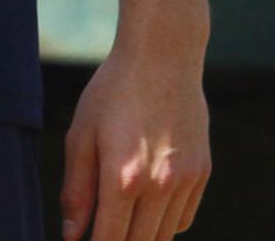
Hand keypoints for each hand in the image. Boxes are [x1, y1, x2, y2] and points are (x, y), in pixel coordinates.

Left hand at [60, 44, 209, 240]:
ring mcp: (185, 181)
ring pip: (164, 237)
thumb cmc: (114, 90)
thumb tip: (72, 236)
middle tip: (103, 227)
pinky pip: (183, 218)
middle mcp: (159, 186)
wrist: (163, 53)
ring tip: (122, 215)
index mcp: (123, 178)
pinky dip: (164, 221)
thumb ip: (77, 189)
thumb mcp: (82, 133)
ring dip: (142, 235)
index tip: (87, 240)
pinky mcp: (202, 172)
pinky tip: (147, 202)